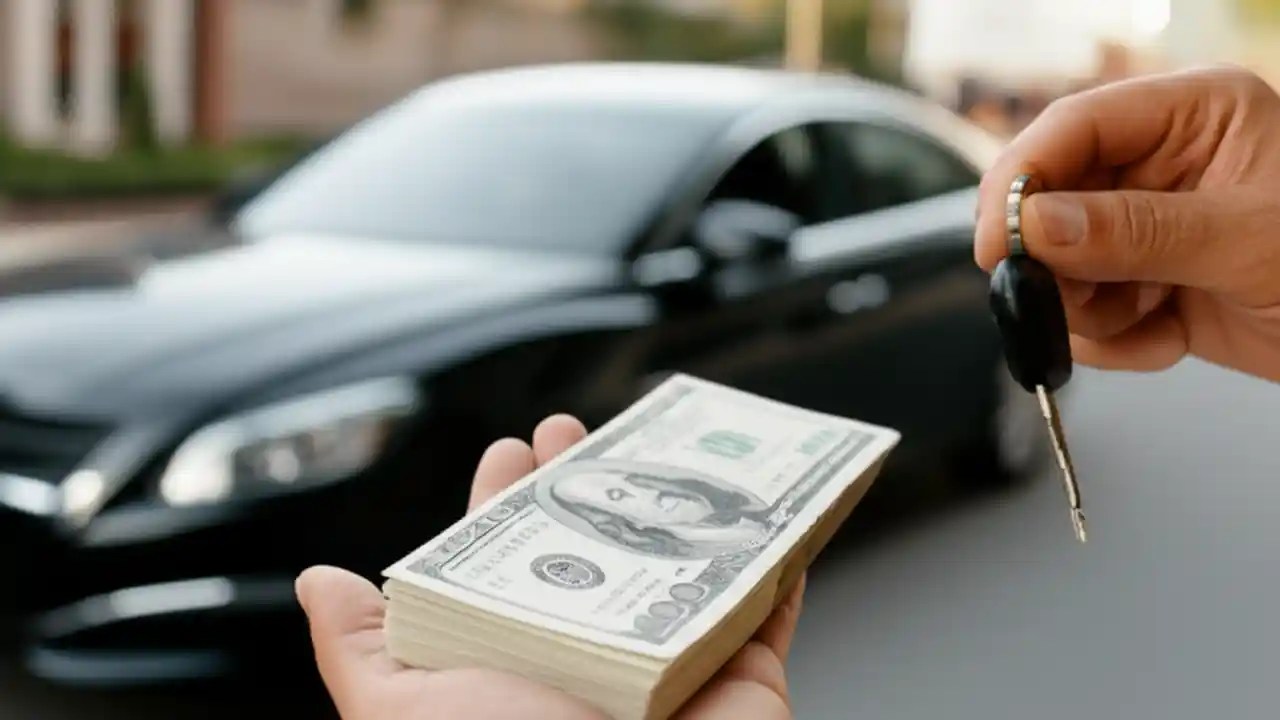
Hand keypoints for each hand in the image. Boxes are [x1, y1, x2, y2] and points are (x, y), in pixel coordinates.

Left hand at [295, 414, 804, 718]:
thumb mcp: (400, 707)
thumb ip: (358, 646)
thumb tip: (315, 581)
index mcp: (517, 652)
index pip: (512, 559)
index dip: (509, 499)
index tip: (512, 449)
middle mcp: (593, 652)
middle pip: (596, 546)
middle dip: (586, 481)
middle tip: (576, 433)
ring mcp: (670, 662)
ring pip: (682, 560)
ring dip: (680, 500)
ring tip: (667, 445)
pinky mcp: (741, 674)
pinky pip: (769, 607)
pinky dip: (782, 558)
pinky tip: (774, 511)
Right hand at [974, 65, 1279, 382]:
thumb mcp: (1247, 241)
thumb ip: (1135, 231)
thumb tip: (1038, 223)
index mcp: (1192, 116)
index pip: (1074, 128)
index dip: (1022, 181)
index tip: (998, 243)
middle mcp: (1162, 165)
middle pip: (1051, 199)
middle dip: (1054, 261)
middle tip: (1063, 301)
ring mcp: (1152, 227)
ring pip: (1060, 264)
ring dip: (1087, 310)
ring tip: (1146, 324)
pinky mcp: (1150, 282)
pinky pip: (1088, 310)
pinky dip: (1114, 340)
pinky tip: (1165, 341)